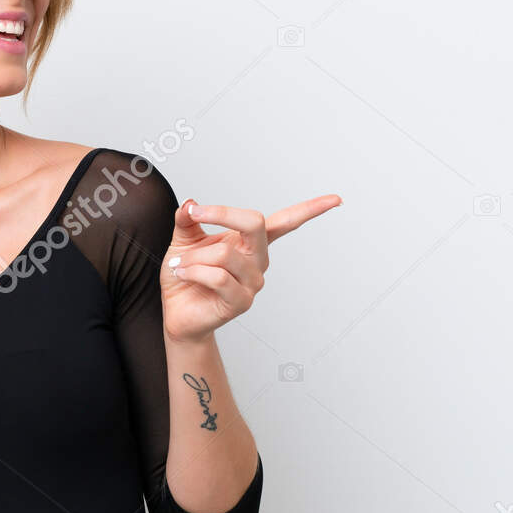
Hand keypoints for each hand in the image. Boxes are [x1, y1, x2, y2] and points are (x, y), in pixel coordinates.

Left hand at [160, 193, 342, 342]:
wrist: (176, 312)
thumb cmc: (185, 275)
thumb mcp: (184, 240)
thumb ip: (189, 219)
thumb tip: (191, 204)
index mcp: (251, 242)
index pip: (287, 221)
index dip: (312, 210)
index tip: (335, 200)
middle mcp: (258, 260)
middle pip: (255, 223)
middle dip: (222, 214)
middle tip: (195, 214)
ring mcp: (253, 281)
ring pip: (226, 253)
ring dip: (194, 257)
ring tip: (181, 265)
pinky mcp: (242, 302)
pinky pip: (219, 277)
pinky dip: (194, 271)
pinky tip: (183, 274)